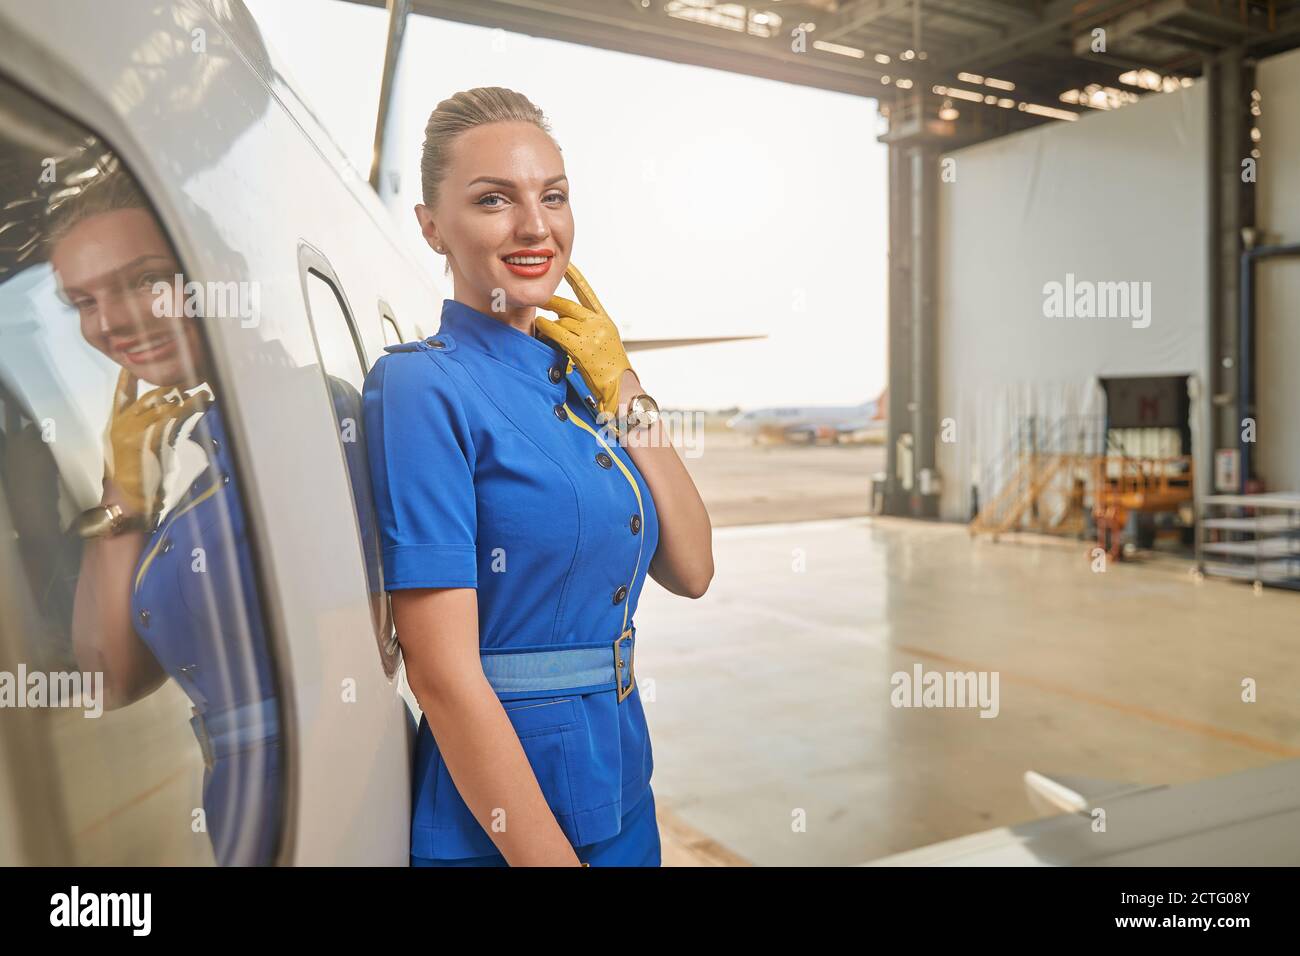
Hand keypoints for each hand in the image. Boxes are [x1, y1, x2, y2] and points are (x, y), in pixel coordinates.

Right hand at [103, 368, 211, 516]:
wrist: (125, 504)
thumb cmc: (130, 482)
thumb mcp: (127, 453)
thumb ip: (141, 433)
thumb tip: (165, 419)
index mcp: (115, 426)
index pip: (121, 395)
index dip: (129, 378)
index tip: (138, 365)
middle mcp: (124, 425)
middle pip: (150, 397)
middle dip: (171, 387)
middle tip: (191, 379)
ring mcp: (136, 431)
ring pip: (165, 405)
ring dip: (188, 397)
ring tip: (206, 390)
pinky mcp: (152, 440)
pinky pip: (176, 419)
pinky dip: (193, 409)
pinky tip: (206, 402)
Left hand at [536, 262, 632, 420]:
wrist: (621, 387)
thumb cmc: (611, 369)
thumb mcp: (604, 341)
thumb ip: (587, 328)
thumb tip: (562, 319)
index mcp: (605, 320)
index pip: (587, 292)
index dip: (575, 277)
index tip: (565, 265)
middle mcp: (599, 323)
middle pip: (568, 306)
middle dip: (551, 302)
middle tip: (539, 299)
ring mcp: (591, 334)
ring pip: (561, 321)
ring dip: (548, 326)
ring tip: (541, 328)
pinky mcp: (582, 347)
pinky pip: (557, 331)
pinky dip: (546, 328)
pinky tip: (540, 327)